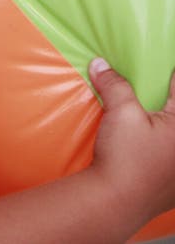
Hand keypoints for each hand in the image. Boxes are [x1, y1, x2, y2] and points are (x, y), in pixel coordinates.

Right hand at [89, 57, 174, 224]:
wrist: (114, 203)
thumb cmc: (125, 159)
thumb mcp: (121, 112)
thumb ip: (114, 84)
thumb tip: (100, 65)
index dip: (171, 74)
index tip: (165, 65)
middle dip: (167, 101)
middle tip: (156, 90)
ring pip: (172, 137)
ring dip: (164, 125)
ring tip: (150, 116)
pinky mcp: (171, 185)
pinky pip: (168, 157)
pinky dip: (161, 146)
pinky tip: (148, 143)